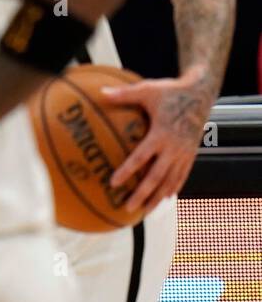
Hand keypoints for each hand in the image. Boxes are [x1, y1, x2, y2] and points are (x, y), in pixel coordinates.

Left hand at [103, 64, 209, 212]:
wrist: (201, 95)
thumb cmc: (170, 92)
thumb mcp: (147, 90)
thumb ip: (124, 94)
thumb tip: (100, 92)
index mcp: (161, 134)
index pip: (141, 157)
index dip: (127, 171)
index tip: (113, 183)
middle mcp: (174, 148)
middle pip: (156, 177)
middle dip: (142, 194)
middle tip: (127, 208)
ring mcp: (184, 153)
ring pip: (171, 181)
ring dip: (157, 198)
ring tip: (145, 212)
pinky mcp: (191, 154)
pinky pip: (182, 176)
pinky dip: (173, 188)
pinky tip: (164, 198)